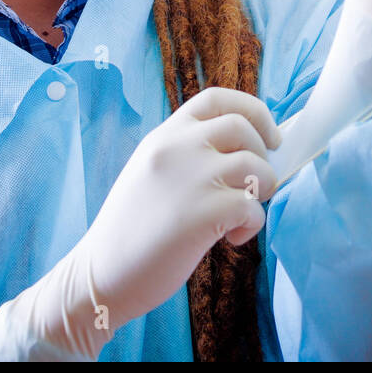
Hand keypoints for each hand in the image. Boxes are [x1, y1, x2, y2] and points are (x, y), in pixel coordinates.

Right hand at [0, 87, 280, 359]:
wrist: (101, 273)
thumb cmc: (131, 230)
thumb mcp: (151, 172)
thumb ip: (187, 155)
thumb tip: (248, 153)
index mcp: (163, 136)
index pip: (216, 99)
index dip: (253, 111)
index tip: (270, 135)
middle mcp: (176, 148)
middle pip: (242, 127)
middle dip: (263, 153)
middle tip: (259, 183)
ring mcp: (191, 179)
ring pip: (256, 166)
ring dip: (262, 191)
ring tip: (240, 215)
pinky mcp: (204, 214)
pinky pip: (252, 207)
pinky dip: (252, 224)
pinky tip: (230, 239)